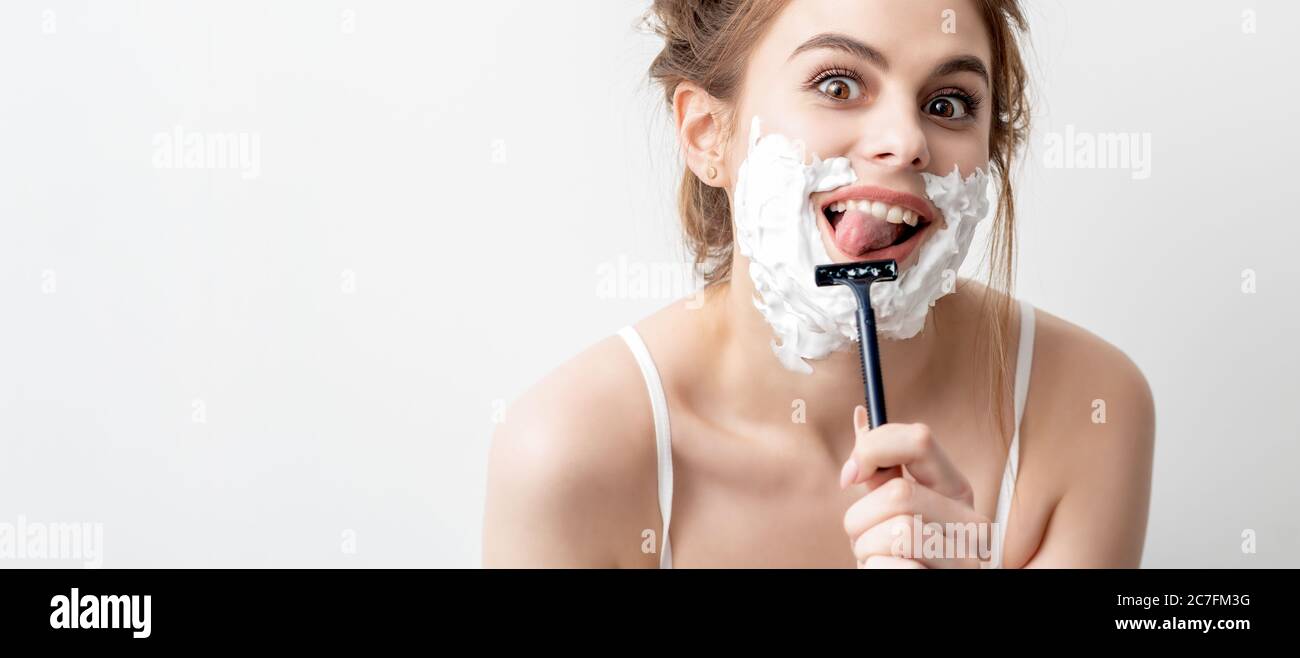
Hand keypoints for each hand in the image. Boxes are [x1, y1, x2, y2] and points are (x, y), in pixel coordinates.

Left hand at [839, 406, 991, 568]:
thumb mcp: (896, 508)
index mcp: (957, 489)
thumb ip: (881, 469)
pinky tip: (889, 573)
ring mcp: (964, 558)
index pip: (920, 439)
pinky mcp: (943, 581)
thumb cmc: (905, 554)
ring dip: (866, 549)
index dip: (872, 449)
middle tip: (865, 537)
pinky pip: (889, 567)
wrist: (923, 591)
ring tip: (880, 558)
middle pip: (897, 493)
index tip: (850, 475)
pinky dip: (874, 570)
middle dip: (861, 518)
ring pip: (892, 532)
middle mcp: (971, 520)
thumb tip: (860, 415)